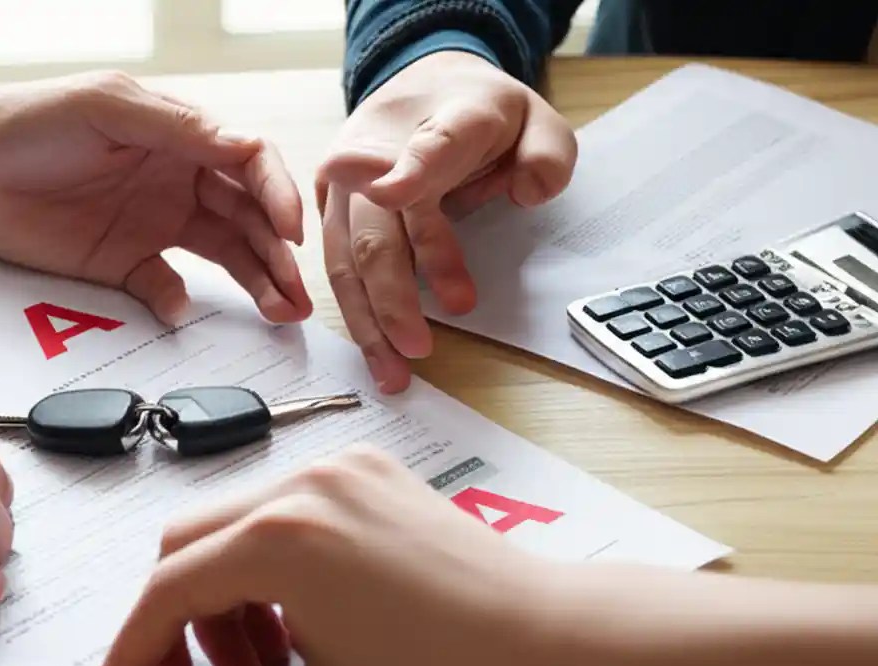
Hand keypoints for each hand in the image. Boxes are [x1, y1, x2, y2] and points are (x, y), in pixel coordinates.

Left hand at [0, 71, 313, 324]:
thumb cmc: (33, 120)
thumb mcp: (109, 106)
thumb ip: (179, 128)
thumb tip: (246, 146)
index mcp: (183, 137)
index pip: (250, 164)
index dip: (277, 196)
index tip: (288, 232)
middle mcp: (179, 180)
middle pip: (249, 217)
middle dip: (280, 254)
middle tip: (297, 292)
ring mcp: (155, 224)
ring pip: (225, 255)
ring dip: (257, 282)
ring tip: (282, 312)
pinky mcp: (125, 263)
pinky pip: (167, 287)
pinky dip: (181, 301)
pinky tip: (185, 308)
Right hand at [84, 446, 588, 665]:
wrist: (551, 640)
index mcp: (283, 540)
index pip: (167, 589)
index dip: (131, 649)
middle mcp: (303, 486)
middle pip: (187, 543)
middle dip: (176, 621)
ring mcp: (337, 470)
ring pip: (233, 526)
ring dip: (226, 596)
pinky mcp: (366, 471)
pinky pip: (284, 510)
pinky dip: (269, 565)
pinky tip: (301, 625)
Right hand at [317, 52, 576, 391]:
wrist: (420, 83)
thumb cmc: (477, 113)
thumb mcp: (532, 117)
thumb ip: (546, 153)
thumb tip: (528, 193)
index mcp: (443, 118)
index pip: (430, 145)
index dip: (412, 169)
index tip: (394, 192)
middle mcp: (378, 150)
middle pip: (378, 227)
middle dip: (394, 291)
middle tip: (420, 344)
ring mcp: (346, 181)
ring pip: (349, 257)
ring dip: (369, 319)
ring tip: (395, 370)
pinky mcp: (330, 206)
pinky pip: (338, 267)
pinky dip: (355, 313)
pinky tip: (373, 350)